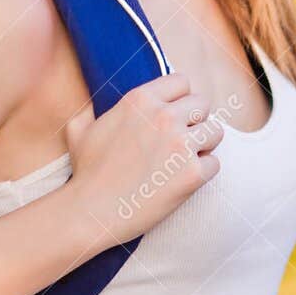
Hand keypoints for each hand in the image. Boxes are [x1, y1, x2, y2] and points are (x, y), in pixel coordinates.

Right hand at [64, 71, 222, 247]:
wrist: (91, 212)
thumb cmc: (85, 173)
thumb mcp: (79, 130)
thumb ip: (90, 110)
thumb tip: (93, 104)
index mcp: (140, 100)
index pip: (182, 82)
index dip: (180, 99)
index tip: (174, 115)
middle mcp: (163, 116)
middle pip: (203, 104)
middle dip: (196, 121)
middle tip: (181, 140)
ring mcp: (180, 144)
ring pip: (216, 131)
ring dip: (204, 145)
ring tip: (185, 159)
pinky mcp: (192, 173)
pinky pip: (214, 163)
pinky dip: (202, 173)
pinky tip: (183, 180)